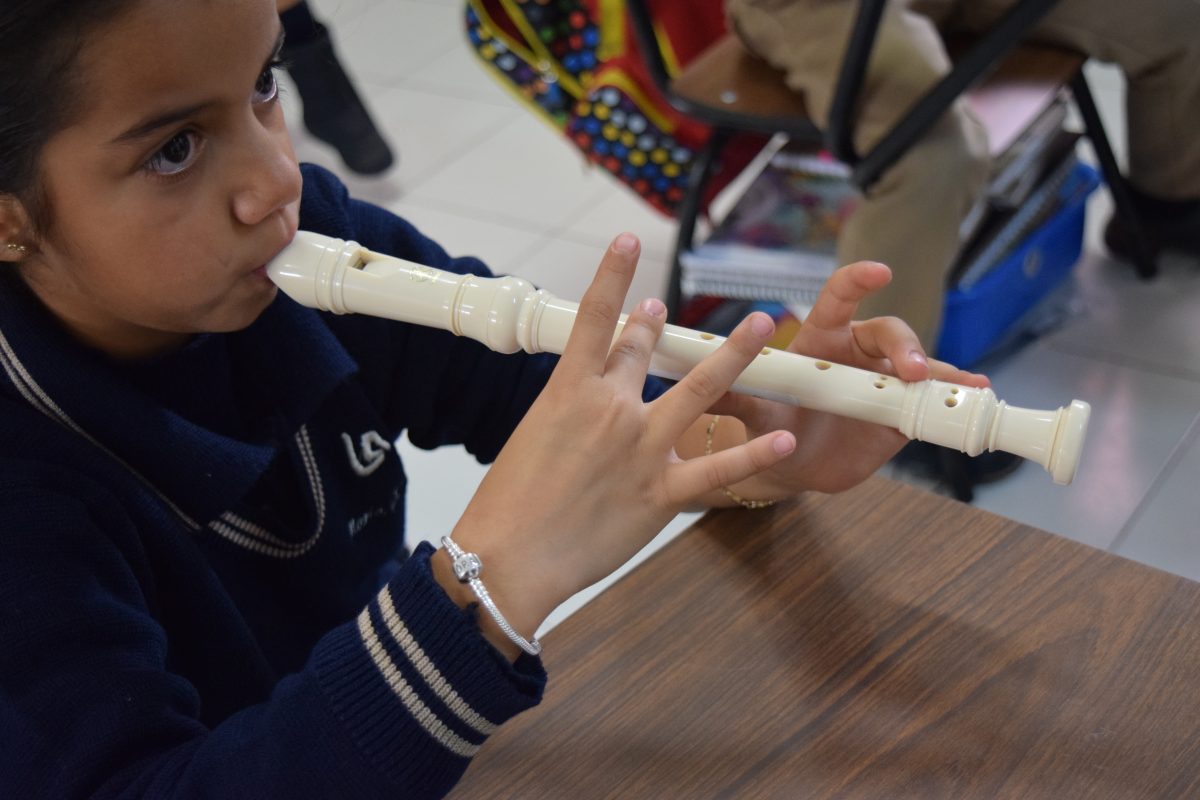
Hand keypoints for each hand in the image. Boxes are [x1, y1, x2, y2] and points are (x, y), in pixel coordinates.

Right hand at [439, 234, 796, 654]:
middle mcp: (611, 409)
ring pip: (700, 389)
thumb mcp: (532, 439)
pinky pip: (718, 469)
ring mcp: (642, 447)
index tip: (627, 241)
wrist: (511, 558)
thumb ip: (567, 413)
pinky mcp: (663, 490)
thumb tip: (586, 403)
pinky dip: (753, 453)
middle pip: (642, 350)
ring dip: (735, 354)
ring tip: (762, 325)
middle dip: (655, 323)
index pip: (595, 319)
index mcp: (568, 392)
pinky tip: (783, 437)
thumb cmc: (509, 504)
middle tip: (665, 305)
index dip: (613, 274)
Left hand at [710, 261, 989, 494]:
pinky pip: (932, 401)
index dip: (857, 281)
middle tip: (910, 370)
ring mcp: (883, 382)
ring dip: (938, 371)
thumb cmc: (768, 424)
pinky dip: (955, 396)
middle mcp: (856, 354)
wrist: (789, 463)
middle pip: (888, 334)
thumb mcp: (750, 411)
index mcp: (819, 340)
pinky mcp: (901, 414)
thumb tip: (695, 379)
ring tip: (962, 382)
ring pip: (917, 366)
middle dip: (903, 346)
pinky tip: (979, 391)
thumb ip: (735, 395)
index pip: (839, 299)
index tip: (877, 273)